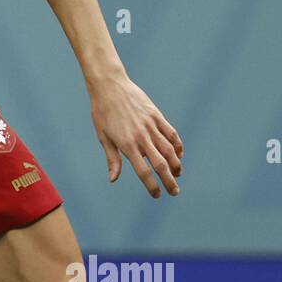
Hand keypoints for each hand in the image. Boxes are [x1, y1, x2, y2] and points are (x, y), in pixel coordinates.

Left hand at [90, 74, 182, 198]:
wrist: (110, 86)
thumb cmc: (102, 112)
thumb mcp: (103, 137)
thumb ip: (112, 159)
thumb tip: (113, 179)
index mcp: (127, 145)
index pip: (143, 171)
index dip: (151, 186)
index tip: (156, 194)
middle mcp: (141, 137)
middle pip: (161, 164)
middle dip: (169, 181)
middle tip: (175, 192)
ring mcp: (151, 126)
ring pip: (169, 150)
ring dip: (176, 165)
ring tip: (178, 175)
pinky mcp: (156, 116)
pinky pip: (171, 133)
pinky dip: (177, 145)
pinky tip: (178, 154)